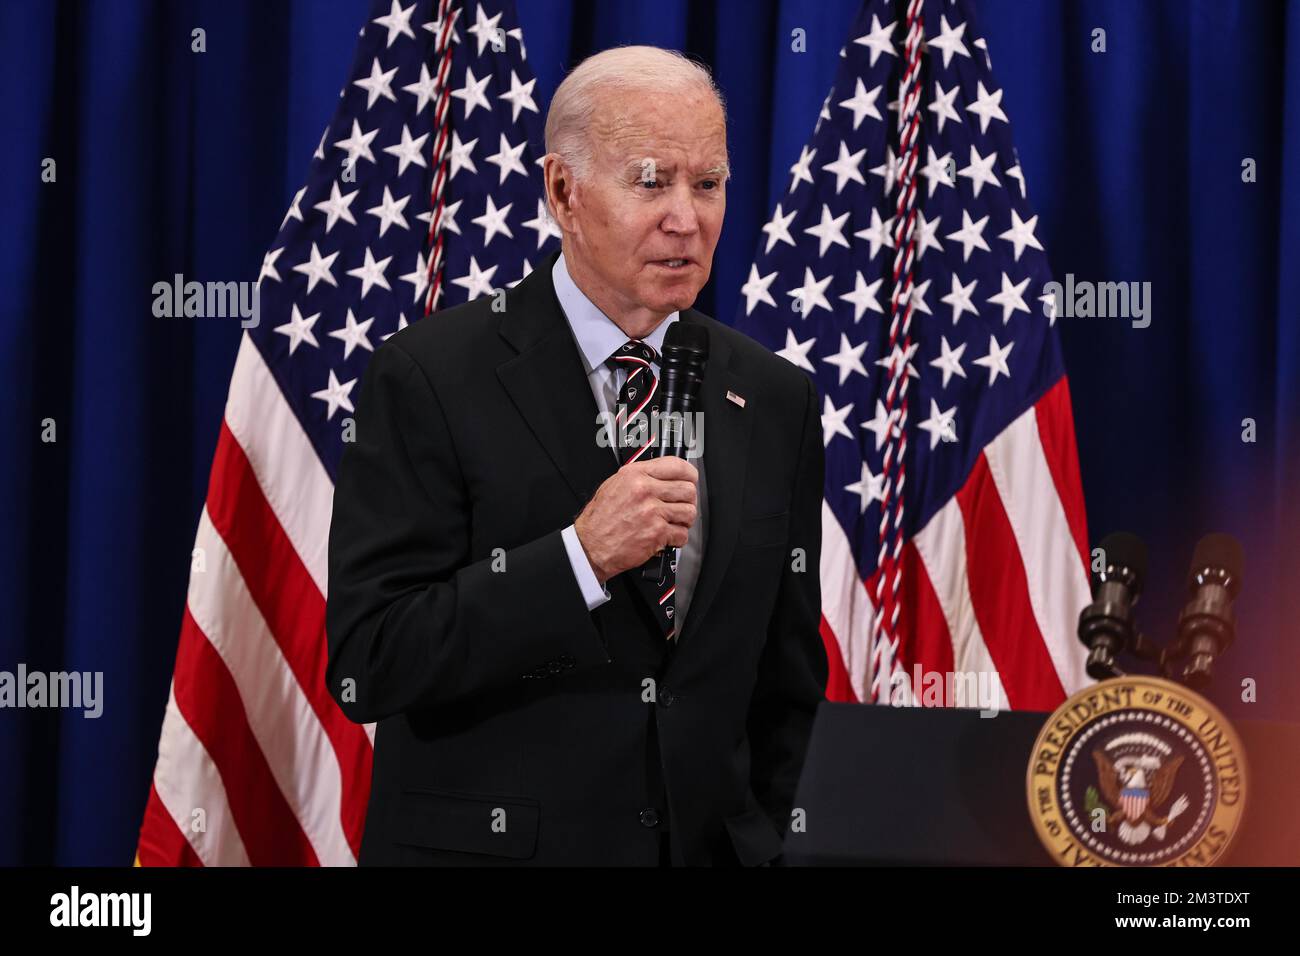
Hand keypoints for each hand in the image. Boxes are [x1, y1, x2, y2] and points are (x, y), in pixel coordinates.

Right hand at [573, 457, 698, 584]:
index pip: (677, 466)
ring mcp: (652, 512)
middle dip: (687, 500)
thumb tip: (663, 474)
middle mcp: (645, 490)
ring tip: (673, 523)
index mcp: (635, 475)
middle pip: (688, 490)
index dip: (689, 474)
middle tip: (679, 506)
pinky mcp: (657, 533)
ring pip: (689, 512)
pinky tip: (666, 537)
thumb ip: (640, 477)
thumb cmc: (600, 519)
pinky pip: (682, 534)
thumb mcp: (614, 485)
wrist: (591, 545)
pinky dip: (677, 539)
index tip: (690, 479)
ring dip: (684, 520)